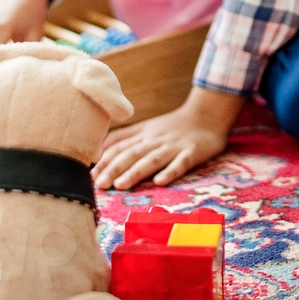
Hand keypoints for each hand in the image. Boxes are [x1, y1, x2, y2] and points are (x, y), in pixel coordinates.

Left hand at [94, 87, 244, 189]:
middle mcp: (156, 140)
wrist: (208, 114)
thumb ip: (125, 137)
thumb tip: (97, 151)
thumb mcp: (147, 127)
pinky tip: (160, 182)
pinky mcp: (193, 152)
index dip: (105, 160)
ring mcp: (175, 146)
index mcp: (144, 134)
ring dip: (136, 171)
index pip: (121, 146)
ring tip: (121, 185)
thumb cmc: (174, 126)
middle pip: (133, 153)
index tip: (90, 175)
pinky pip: (181, 162)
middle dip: (115, 169)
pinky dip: (171, 171)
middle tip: (100, 184)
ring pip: (153, 159)